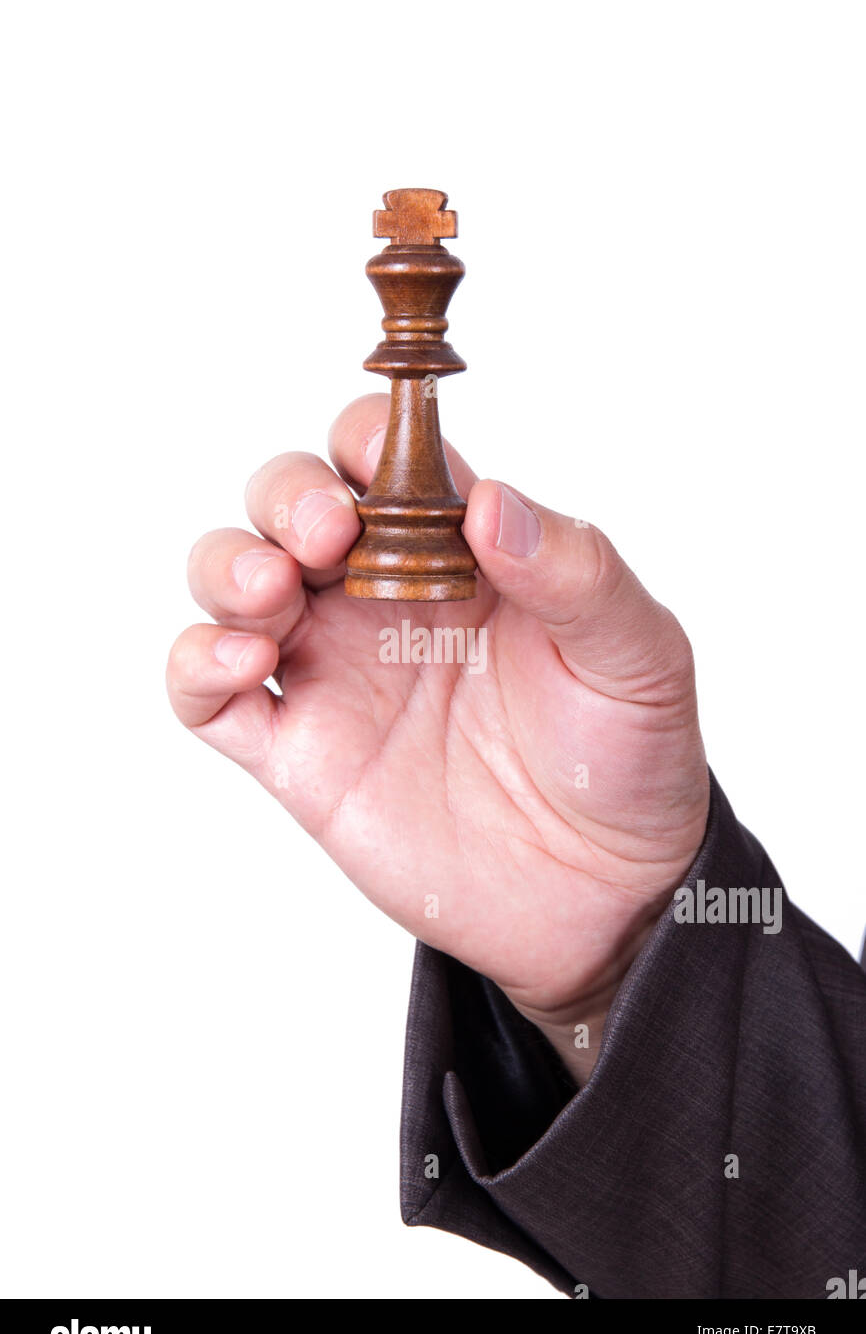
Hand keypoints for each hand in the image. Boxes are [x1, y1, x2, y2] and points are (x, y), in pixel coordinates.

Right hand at [167, 395, 708, 1081]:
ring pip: (231, 583)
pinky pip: (208, 697)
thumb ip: (577, 572)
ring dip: (226, 565)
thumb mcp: (639, 655)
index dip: (371, 439)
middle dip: (287, 495)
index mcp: (459, 553)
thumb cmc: (628, 758)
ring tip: (271, 589)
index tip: (384, 458)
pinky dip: (198, 665)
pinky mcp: (299, 755)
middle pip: (288, 501)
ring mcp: (333, 674)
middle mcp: (382, 599)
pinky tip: (242, 664)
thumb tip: (492, 503)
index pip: (383, 456)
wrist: (608, 894)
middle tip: (327, 532)